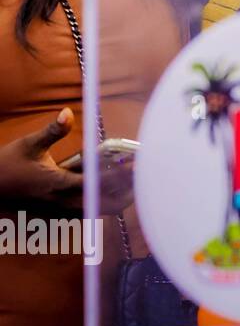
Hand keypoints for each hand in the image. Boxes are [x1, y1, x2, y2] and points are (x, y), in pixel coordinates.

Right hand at [0, 110, 132, 215]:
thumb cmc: (7, 164)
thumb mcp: (29, 144)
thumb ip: (52, 131)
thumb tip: (67, 113)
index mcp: (58, 184)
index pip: (97, 184)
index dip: (119, 177)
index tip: (136, 166)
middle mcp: (63, 201)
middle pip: (106, 204)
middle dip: (127, 192)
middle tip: (142, 176)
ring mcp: (62, 210)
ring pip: (99, 209)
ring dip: (118, 198)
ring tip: (132, 181)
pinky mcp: (59, 212)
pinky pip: (89, 211)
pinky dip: (103, 201)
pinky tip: (111, 187)